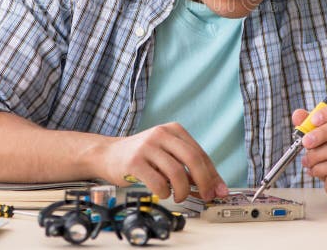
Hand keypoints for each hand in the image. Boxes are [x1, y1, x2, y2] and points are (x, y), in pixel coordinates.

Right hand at [92, 122, 228, 202]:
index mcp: (173, 130)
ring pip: (177, 173)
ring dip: (183, 191)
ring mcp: (147, 146)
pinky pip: (158, 182)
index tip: (218, 190)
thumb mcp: (166, 152)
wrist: (108, 154)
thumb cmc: (141, 156)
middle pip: (192, 159)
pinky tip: (163, 193)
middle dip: (204, 182)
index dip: (212, 174)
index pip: (200, 153)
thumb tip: (213, 186)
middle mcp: (161, 134)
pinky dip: (165, 193)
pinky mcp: (134, 161)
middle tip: (206, 196)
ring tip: (179, 196)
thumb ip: (187, 165)